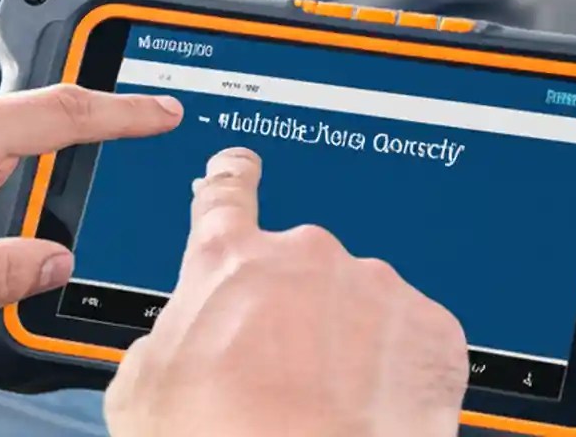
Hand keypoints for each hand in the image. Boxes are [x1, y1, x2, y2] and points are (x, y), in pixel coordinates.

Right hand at [104, 148, 469, 436]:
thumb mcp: (144, 390)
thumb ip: (170, 337)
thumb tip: (182, 342)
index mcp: (231, 262)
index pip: (227, 197)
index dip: (232, 180)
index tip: (239, 167)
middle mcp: (308, 258)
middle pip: (300, 270)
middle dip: (294, 314)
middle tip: (283, 375)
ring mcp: (376, 289)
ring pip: (359, 306)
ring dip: (349, 344)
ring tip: (327, 404)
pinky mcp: (431, 328)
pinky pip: (410, 339)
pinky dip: (395, 370)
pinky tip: (370, 407)